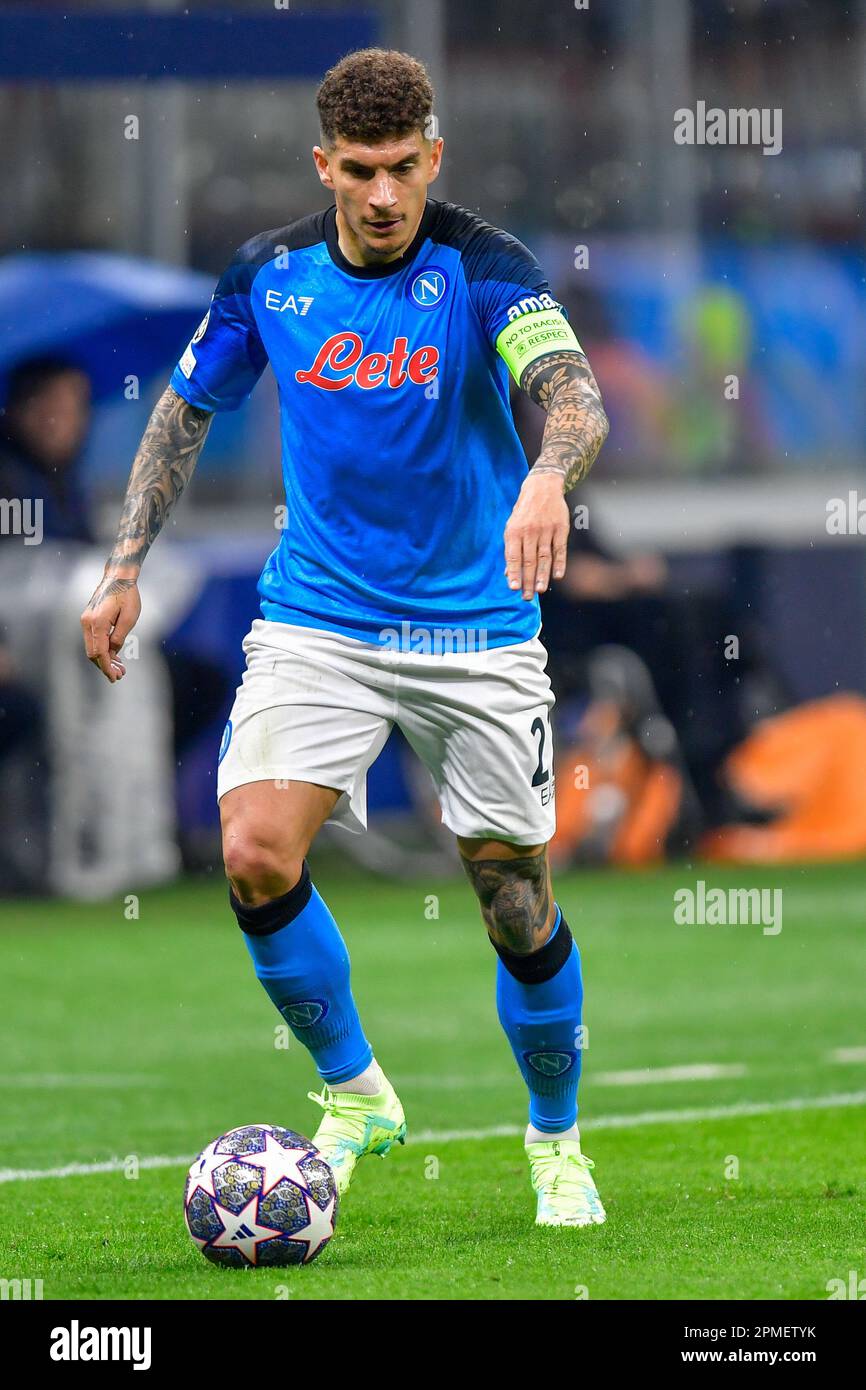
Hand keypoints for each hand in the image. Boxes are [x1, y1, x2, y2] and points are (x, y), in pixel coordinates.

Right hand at [80, 569, 141, 681]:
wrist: (118, 577)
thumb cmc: (127, 595)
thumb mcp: (129, 618)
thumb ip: (119, 637)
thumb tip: (112, 653)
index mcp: (97, 622)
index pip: (100, 652)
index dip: (107, 667)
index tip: (115, 678)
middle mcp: (87, 622)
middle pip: (93, 653)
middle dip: (105, 666)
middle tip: (120, 675)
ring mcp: (86, 620)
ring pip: (92, 647)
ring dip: (104, 659)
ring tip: (120, 668)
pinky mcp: (89, 618)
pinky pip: (93, 639)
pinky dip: (102, 649)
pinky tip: (114, 656)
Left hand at [504, 471, 570, 599]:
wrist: (542, 487)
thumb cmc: (524, 511)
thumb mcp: (512, 527)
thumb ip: (511, 550)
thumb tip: (508, 574)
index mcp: (514, 532)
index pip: (513, 557)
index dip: (514, 573)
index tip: (514, 588)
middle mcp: (529, 531)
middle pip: (529, 560)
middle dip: (527, 580)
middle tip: (527, 597)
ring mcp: (546, 530)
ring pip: (544, 557)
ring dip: (542, 575)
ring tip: (539, 590)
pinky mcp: (560, 528)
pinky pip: (560, 549)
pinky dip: (559, 563)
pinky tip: (557, 576)